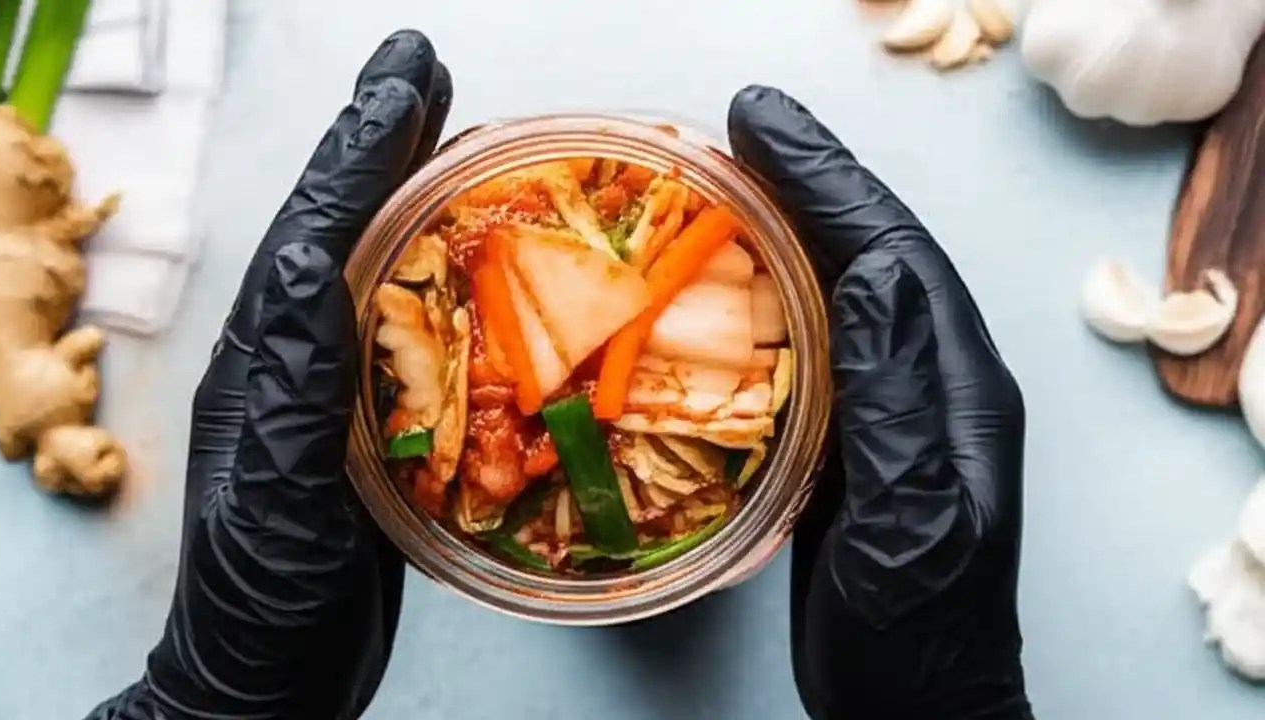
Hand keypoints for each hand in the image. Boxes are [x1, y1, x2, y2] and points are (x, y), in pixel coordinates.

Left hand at [87, 31, 451, 718]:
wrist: (265, 682)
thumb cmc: (267, 603)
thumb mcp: (279, 497)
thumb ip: (294, 388)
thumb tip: (310, 271)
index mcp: (265, 367)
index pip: (315, 236)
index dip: (360, 153)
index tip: (405, 80)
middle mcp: (290, 364)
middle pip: (337, 230)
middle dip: (377, 143)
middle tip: (421, 71)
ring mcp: (327, 393)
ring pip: (368, 268)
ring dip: (404, 191)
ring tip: (445, 129)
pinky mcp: (368, 426)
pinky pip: (405, 328)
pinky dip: (436, 272)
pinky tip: (469, 253)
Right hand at [728, 87, 1030, 718]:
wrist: (914, 710)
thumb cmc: (916, 633)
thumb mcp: (909, 516)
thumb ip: (894, 398)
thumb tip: (874, 272)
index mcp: (957, 388)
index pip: (894, 254)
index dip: (830, 182)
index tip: (764, 128)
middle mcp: (934, 384)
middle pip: (874, 254)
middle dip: (813, 181)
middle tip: (746, 125)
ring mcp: (895, 410)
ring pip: (846, 290)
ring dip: (795, 225)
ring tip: (738, 174)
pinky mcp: (855, 439)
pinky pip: (817, 341)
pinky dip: (776, 293)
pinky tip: (738, 279)